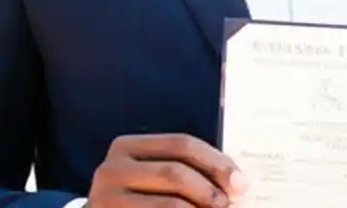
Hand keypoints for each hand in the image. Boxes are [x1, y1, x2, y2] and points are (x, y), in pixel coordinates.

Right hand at [88, 134, 248, 206]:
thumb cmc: (142, 199)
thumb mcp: (160, 176)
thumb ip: (194, 171)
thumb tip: (240, 182)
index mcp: (126, 147)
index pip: (181, 144)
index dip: (216, 162)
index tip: (241, 182)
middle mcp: (110, 169)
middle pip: (174, 173)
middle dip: (210, 190)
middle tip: (230, 204)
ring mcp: (105, 199)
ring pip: (170, 204)